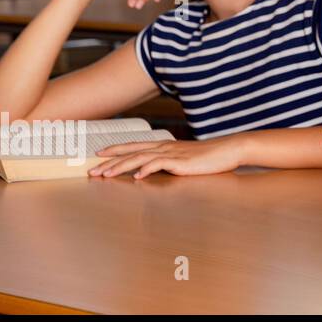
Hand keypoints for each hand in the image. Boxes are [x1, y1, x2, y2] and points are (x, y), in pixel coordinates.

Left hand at [89, 136, 245, 178]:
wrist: (229, 150)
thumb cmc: (209, 157)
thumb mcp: (185, 159)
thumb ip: (168, 163)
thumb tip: (152, 171)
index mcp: (165, 146)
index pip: (135, 146)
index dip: (116, 149)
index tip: (99, 155)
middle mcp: (164, 147)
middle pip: (131, 152)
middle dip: (109, 161)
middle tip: (92, 169)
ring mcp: (172, 153)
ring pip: (139, 158)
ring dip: (120, 166)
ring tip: (105, 174)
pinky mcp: (180, 161)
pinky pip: (159, 164)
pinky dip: (146, 169)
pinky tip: (137, 176)